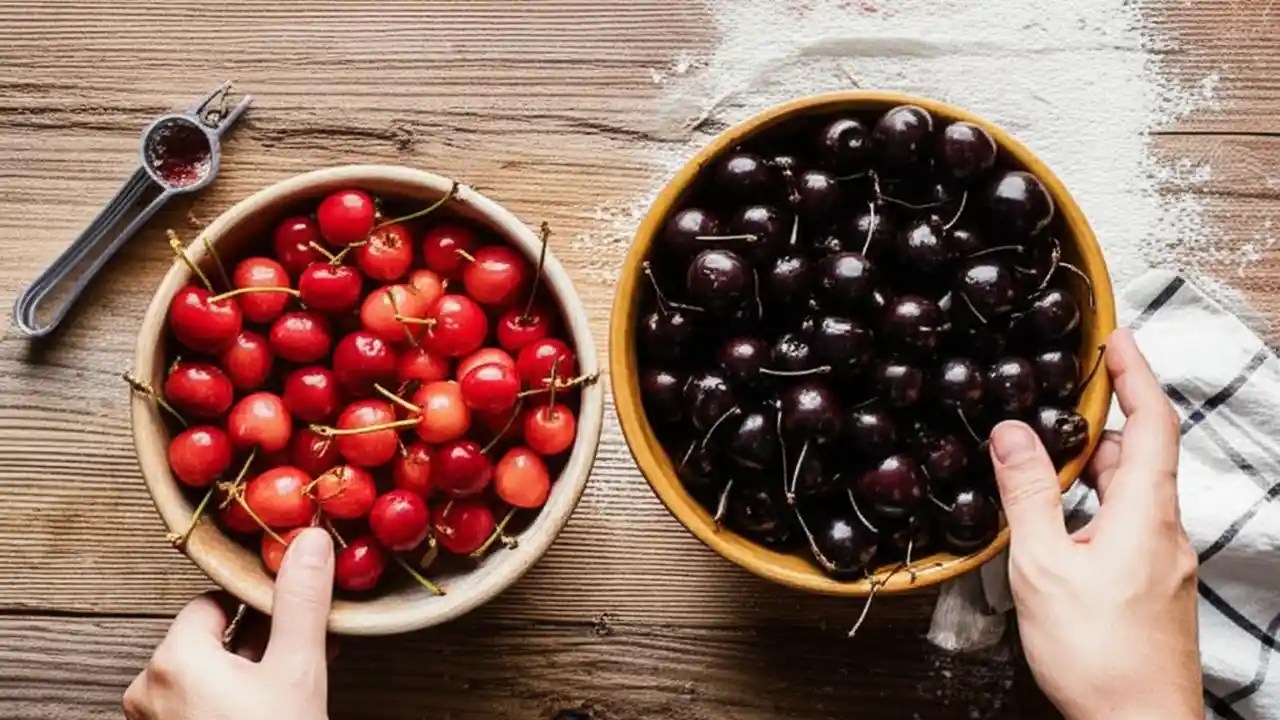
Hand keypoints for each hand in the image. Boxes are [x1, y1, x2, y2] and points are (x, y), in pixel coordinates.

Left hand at [124, 528, 334, 719]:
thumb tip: (309, 541)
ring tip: (293, 679)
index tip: (292, 613)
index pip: (213, 603)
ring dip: (248, 671)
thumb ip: (301, 602)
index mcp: (173, 659)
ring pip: (208, 675)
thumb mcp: (296, 670)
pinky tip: (271, 704)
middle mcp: (151, 689)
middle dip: (257, 640)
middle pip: (210, 639)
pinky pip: (200, 704)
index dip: (258, 603)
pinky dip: (233, 699)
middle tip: (302, 648)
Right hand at [989, 328, 1201, 719]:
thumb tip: (1013, 433)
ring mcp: (1161, 562)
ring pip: (1130, 495)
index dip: (1136, 375)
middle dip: (1099, 424)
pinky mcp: (1151, 588)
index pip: (1153, 423)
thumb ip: (1029, 494)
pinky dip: (1093, 507)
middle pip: (1141, 456)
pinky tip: (1057, 525)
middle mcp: (1165, 532)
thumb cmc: (1097, 656)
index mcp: (1147, 514)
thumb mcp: (1044, 566)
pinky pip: (1126, 526)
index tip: (1116, 339)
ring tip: (1042, 461)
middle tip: (1055, 400)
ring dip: (1091, 471)